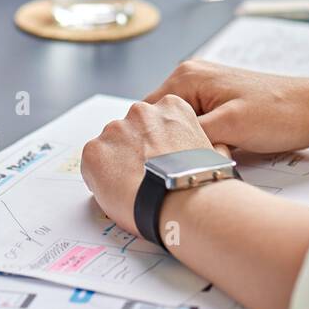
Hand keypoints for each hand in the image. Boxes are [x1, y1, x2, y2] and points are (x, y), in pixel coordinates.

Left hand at [80, 95, 214, 235]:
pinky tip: (119, 192)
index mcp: (171, 107)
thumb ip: (205, 143)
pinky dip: (101, 178)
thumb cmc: (201, 181)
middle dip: (135, 150)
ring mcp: (115, 130)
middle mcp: (140, 111)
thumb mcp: (215, 152)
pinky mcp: (94, 151)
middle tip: (145, 176)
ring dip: (118, 162)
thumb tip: (212, 150)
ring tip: (133, 188)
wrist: (183, 201)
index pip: (155, 121)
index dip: (156, 144)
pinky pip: (93, 164)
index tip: (160, 160)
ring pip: (110, 146)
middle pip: (130, 130)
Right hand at [145, 60, 308, 152]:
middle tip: (182, 167)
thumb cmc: (280, 113)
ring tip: (201, 160)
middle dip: (169, 144)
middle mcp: (192, 77)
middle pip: (161, 120)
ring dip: (188, 145)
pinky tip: (214, 154)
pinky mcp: (220, 103)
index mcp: (187, 76)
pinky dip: (202, 142)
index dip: (149, 141)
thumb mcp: (229, 128)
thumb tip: (158, 151)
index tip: (155, 166)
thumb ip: (188, 136)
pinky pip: (197, 127)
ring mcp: (206, 90)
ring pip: (180, 127)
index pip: (145, 112)